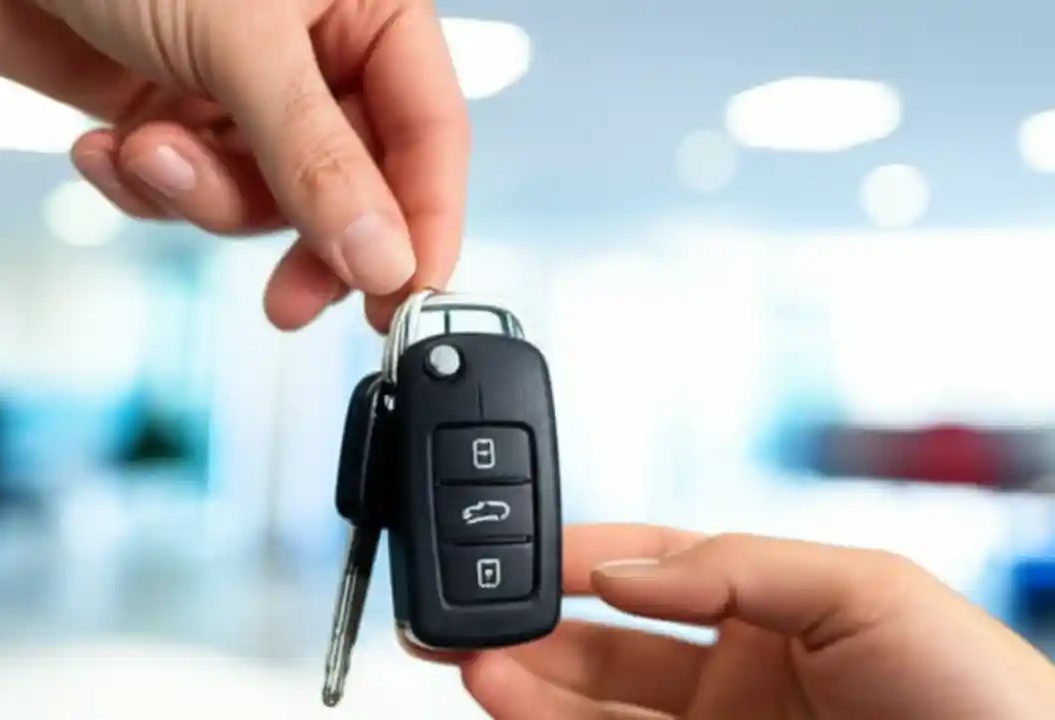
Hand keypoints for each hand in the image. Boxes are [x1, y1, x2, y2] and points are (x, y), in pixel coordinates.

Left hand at [0, 0, 467, 330]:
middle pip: (351, 185)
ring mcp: (242, 91)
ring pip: (262, 199)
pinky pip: (189, 192)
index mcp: (368, 10)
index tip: (404, 299)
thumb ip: (317, 159)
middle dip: (303, 237)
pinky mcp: (174, 118)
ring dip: (199, 195)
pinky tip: (109, 147)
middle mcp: (315, 55)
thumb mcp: (241, 44)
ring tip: (148, 153)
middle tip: (292, 299)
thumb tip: (385, 258)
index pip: (430, 134)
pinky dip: (145, 184)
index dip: (425, 224)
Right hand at [457, 524, 1054, 719]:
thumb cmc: (981, 694)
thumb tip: (620, 567)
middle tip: (469, 612)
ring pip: (598, 708)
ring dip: (528, 682)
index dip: (583, 555)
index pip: (652, 569)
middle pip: (609, 642)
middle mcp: (737, 674)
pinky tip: (514, 704)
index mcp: (773, 606)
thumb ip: (732, 564)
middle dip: (534, 623)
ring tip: (471, 660)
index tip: (516, 545)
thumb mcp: (863, 586)